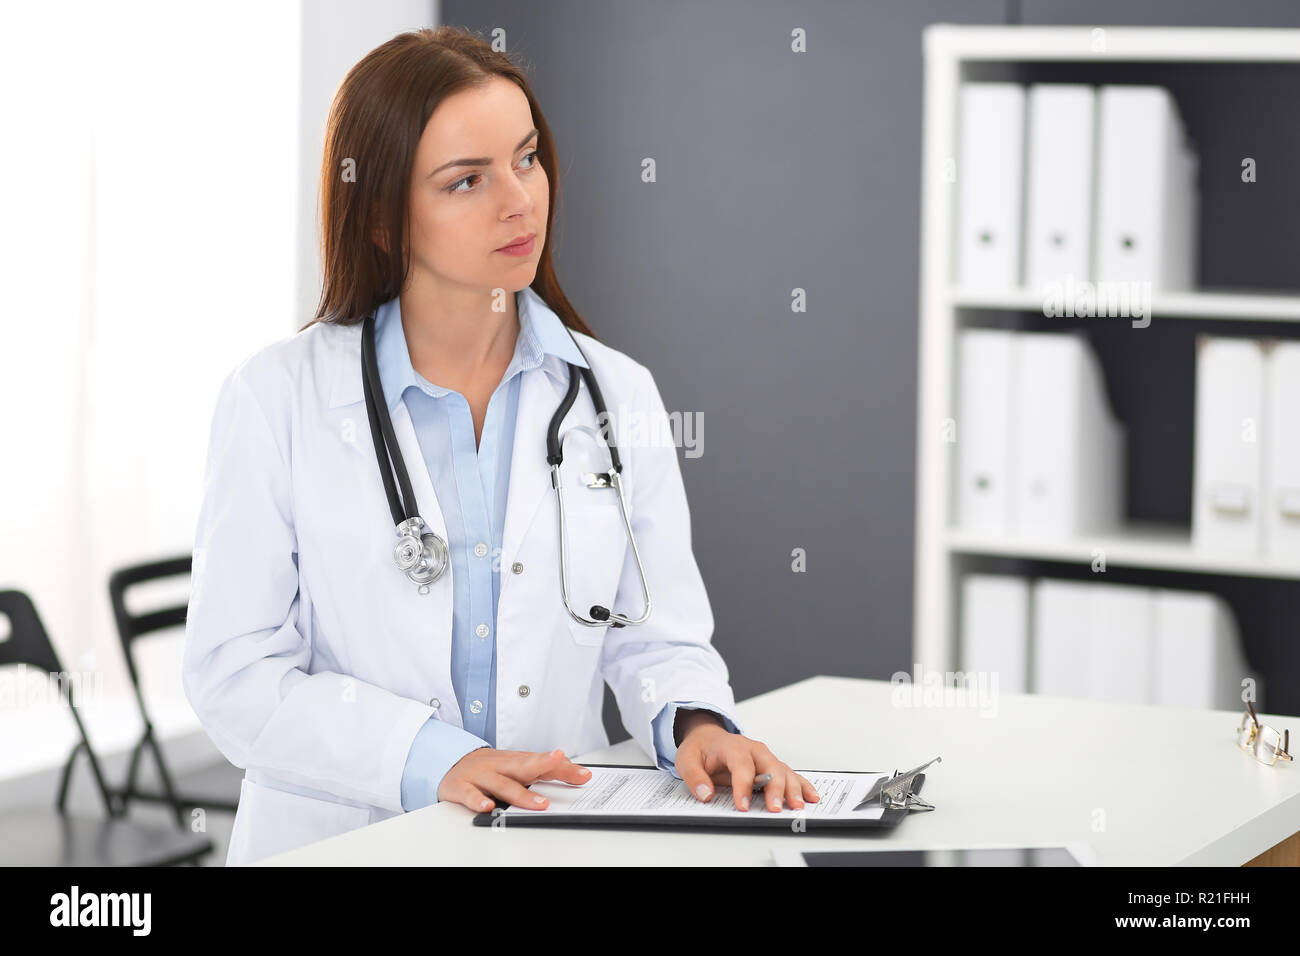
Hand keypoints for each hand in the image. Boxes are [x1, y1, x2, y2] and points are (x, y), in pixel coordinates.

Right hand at [436, 748, 589, 812]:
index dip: (564, 768)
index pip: (544, 763)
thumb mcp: (518, 766)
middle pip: (525, 765)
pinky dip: (478, 800)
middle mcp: (502, 766)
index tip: (585, 775)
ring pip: (502, 784)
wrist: (452, 762)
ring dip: (521, 794)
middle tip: (559, 762)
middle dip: (544, 764)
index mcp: (517, 761)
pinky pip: (470, 795)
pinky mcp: (462, 786)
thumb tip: (581, 775)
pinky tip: (489, 807)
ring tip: (539, 803)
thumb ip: (548, 771)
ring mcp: (482, 775)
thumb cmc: (491, 767)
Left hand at [674, 722, 819, 811]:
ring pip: (783, 771)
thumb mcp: (687, 760)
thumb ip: (695, 777)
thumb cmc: (701, 749)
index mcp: (733, 746)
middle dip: (774, 788)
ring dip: (792, 788)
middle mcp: (753, 750)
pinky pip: (790, 774)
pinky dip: (801, 785)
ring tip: (798, 805)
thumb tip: (705, 794)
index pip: (741, 766)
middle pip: (769, 767)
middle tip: (775, 808)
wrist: (708, 738)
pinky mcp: (771, 766)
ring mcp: (765, 757)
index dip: (743, 786)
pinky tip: (810, 796)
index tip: (742, 806)